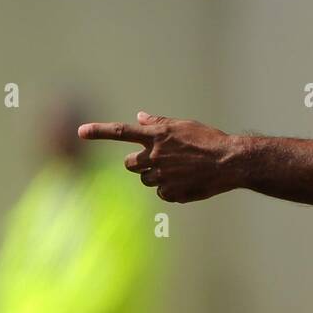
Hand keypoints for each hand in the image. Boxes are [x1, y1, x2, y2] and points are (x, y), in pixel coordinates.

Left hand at [78, 111, 240, 202]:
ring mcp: (162, 176)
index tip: (81, 131)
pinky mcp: (171, 193)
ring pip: (146, 180)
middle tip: (157, 161)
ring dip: (156, 176)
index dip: (98, 131)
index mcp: (157, 136)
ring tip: (181, 170)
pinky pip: (161, 194)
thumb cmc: (210, 140)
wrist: (231, 162)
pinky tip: (188, 182)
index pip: (120, 132)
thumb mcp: (184, 126)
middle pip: (130, 164)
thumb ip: (159, 123)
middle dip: (138, 163)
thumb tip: (139, 118)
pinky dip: (171, 189)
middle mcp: (155, 156)